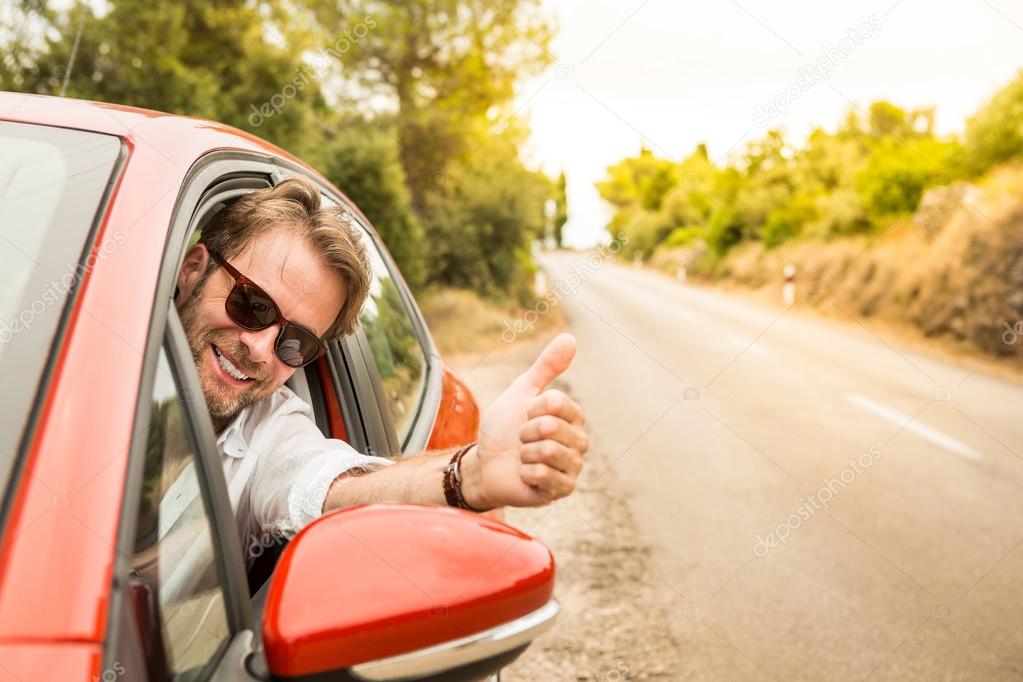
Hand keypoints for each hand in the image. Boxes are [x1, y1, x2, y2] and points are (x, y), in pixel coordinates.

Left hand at [462, 332, 588, 508]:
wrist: (484, 464)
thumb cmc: (503, 429)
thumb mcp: (521, 393)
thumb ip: (546, 367)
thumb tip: (570, 338)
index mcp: (572, 417)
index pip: (556, 402)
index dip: (531, 408)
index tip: (524, 416)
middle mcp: (578, 441)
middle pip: (551, 427)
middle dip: (525, 432)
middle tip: (520, 440)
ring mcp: (572, 467)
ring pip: (548, 451)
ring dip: (524, 453)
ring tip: (522, 457)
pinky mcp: (563, 490)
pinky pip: (544, 475)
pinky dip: (526, 473)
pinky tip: (525, 475)